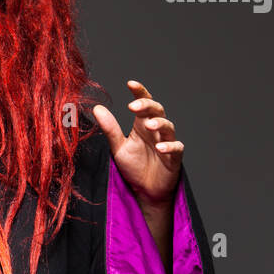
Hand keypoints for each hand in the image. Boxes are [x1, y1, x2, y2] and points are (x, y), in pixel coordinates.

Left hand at [92, 80, 183, 209]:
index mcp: (142, 125)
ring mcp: (166, 143)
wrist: (145, 190)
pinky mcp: (174, 158)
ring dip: (159, 123)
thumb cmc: (134, 166)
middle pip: (157, 110)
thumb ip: (110, 129)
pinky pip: (176, 148)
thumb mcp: (118, 147)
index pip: (143, 103)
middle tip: (134, 106)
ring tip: (148, 125)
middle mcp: (155, 131)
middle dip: (147, 105)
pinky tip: (160, 148)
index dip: (140, 92)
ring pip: (168, 127)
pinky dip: (169, 147)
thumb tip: (97, 108)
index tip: (131, 83)